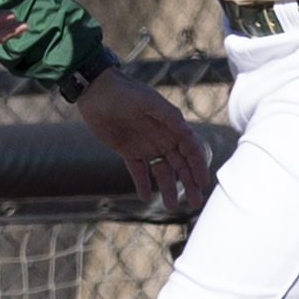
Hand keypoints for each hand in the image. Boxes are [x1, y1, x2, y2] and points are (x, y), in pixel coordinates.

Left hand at [76, 70, 210, 211]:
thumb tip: (189, 132)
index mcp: (171, 126)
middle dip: (189, 183)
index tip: (202, 183)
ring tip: (171, 207)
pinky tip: (145, 197)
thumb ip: (169, 117)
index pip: (191, 150)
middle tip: (195, 202)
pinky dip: (142, 183)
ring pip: (162, 172)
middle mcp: (162, 138)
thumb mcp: (148, 102)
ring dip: (168, 188)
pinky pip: (139, 171)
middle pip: (181, 165)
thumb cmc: (126, 92)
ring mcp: (146, 146)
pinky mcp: (128, 151)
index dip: (198, 166)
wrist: (97, 92)